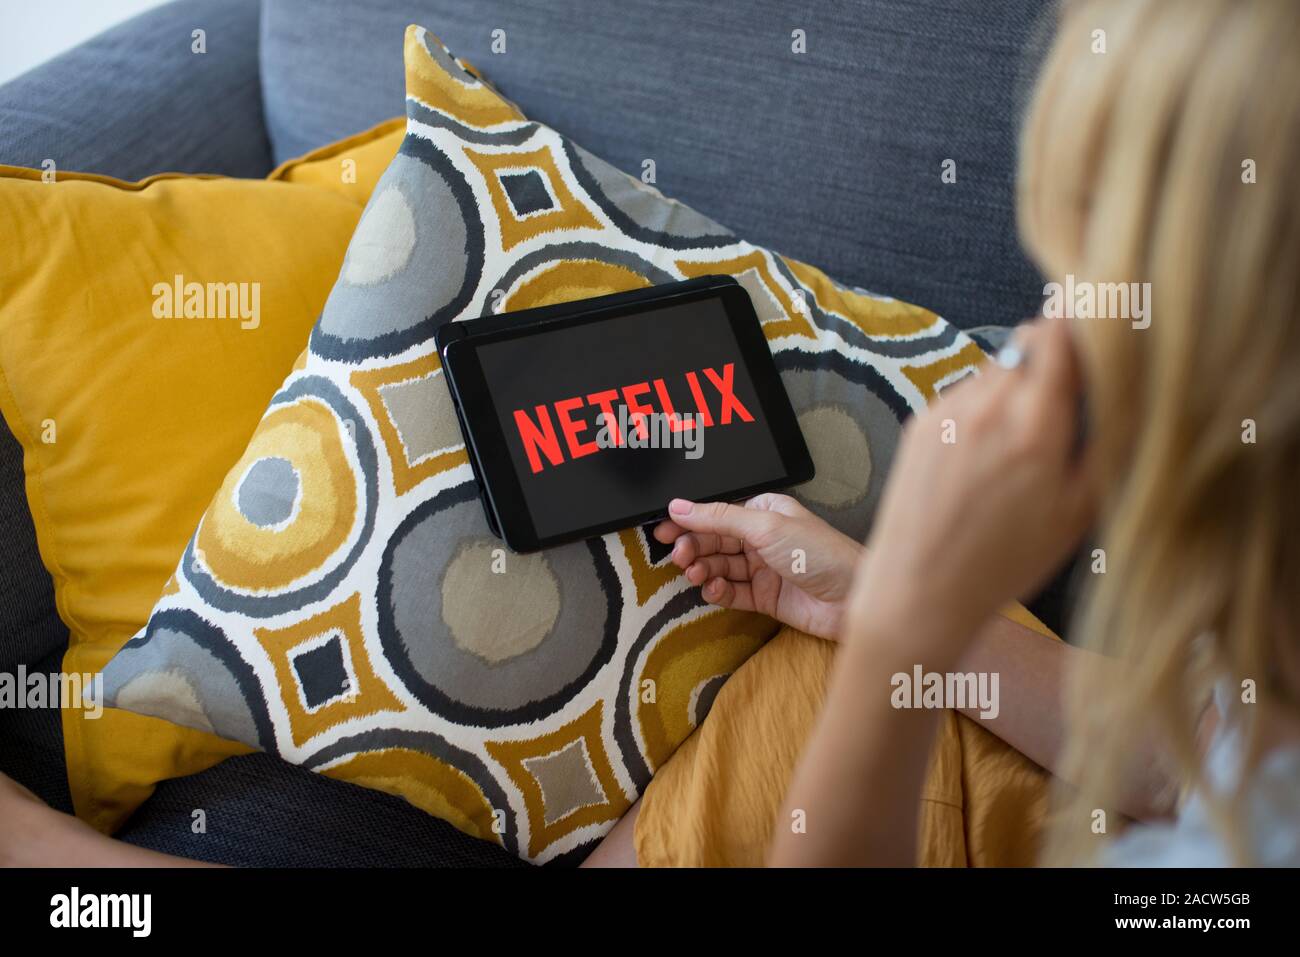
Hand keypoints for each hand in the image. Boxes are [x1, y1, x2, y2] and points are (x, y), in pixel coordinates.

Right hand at [654, 492, 861, 640]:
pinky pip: (731, 592)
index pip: (717, 513)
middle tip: (678, 555)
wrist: (853, 599)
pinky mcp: (764, 597)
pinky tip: (713, 589)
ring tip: (695, 573)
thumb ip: (719, 517)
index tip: (663, 530)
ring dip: (703, 568)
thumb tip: (679, 507)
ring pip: (719, 566)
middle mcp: (761, 538)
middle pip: (714, 540)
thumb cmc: (822, 554)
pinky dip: (718, 590)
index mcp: (763, 511)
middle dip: (693, 546)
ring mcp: (762, 568)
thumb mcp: (765, 526)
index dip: (689, 521)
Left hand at [845, 318, 1095, 664]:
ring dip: (1017, 384)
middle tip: (1066, 397)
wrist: (919, 588)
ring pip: (998, 367)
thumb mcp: (1078, 509)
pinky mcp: (921, 419)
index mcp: (1037, 426)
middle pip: (1030, 342)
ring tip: (1020, 443)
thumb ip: (1104, 437)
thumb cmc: (1006, 561)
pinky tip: (983, 456)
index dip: (1081, 320)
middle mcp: (989, 405)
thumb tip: (1123, 382)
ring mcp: (949, 409)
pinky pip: (966, 392)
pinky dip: (983, 408)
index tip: (1097, 322)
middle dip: (1053, 357)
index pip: (1061, 332)